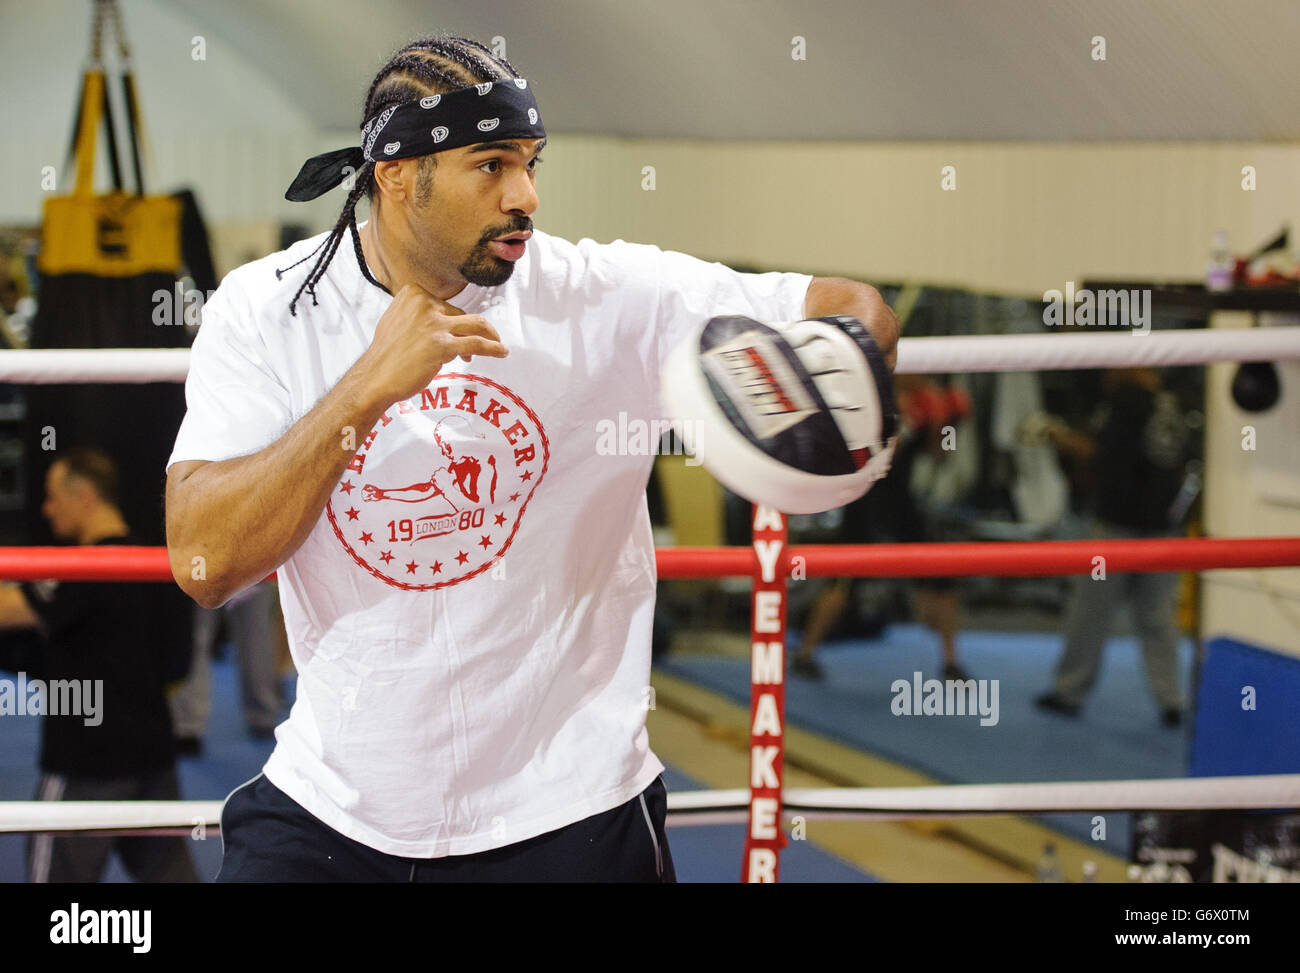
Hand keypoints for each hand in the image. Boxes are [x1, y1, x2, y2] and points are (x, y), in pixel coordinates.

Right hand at [350, 283, 508, 406]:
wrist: (375, 377)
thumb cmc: (386, 354)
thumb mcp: (398, 321)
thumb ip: (420, 316)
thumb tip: (446, 324)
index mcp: (413, 293)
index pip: (446, 305)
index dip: (456, 321)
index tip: (459, 333)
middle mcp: (424, 304)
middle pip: (462, 316)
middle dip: (471, 332)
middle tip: (479, 344)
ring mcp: (434, 324)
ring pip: (476, 325)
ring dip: (491, 335)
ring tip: (499, 344)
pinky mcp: (441, 345)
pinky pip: (477, 344)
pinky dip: (493, 348)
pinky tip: (501, 352)